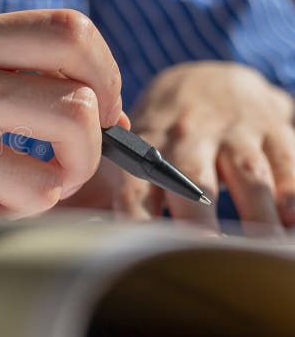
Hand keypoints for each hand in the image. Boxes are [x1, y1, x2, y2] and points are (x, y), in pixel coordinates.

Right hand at [0, 10, 126, 217]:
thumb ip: (20, 74)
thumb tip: (113, 117)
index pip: (70, 34)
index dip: (107, 74)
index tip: (103, 105)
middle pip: (78, 110)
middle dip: (94, 147)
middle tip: (68, 158)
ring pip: (51, 178)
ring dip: (46, 190)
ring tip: (10, 185)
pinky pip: (11, 219)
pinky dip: (9, 217)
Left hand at [68, 61, 294, 233]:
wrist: (207, 77)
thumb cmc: (159, 130)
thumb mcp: (129, 148)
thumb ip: (105, 187)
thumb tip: (65, 232)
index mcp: (145, 145)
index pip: (136, 186)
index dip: (136, 218)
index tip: (138, 249)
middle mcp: (187, 137)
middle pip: (193, 183)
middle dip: (198, 223)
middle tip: (203, 258)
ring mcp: (233, 132)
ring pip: (247, 176)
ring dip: (255, 216)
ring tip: (259, 250)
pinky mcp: (273, 128)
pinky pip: (287, 162)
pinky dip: (291, 192)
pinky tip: (291, 222)